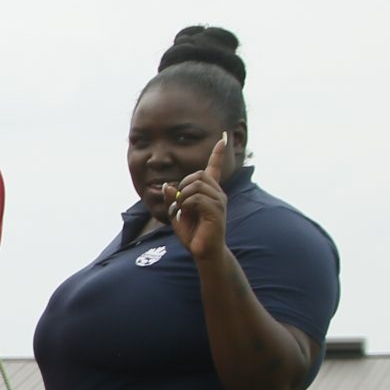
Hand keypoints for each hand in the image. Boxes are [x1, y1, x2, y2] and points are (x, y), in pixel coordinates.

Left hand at [169, 136, 234, 259]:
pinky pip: (196, 198)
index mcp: (209, 192)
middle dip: (183, 185)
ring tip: (183, 210)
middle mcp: (217, 194)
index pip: (214, 168)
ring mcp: (219, 202)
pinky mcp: (216, 211)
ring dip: (182, 197)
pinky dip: (186, 204)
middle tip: (179, 202)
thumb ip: (172, 199)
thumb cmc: (192, 233)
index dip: (218, 154)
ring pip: (196, 185)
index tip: (222, 138)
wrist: (202, 251)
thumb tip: (166, 186)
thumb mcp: (176, 213)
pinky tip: (186, 213)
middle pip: (199, 174)